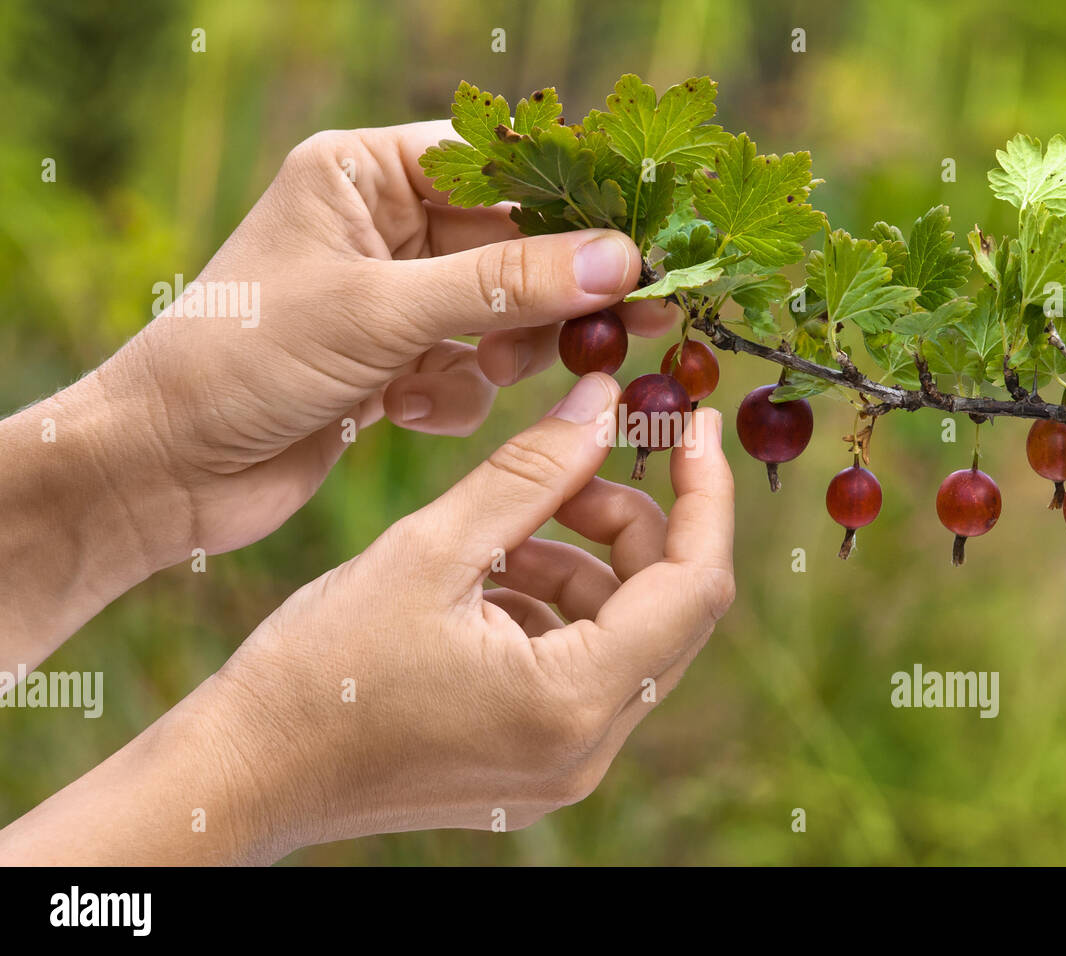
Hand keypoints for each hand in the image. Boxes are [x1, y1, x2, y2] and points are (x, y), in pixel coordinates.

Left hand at [0, 120, 672, 658]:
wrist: (165, 467)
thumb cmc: (245, 358)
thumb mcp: (381, 310)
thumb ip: (505, 284)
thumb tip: (620, 262)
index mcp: (363, 175)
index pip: (495, 166)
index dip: (573, 200)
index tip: (644, 232)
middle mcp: (383, 228)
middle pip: (511, 244)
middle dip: (553, 290)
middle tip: (636, 315)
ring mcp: (392, 299)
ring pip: (500, 313)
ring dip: (498, 351)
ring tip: (473, 370)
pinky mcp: (395, 364)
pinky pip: (469, 369)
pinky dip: (454, 394)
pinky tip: (404, 409)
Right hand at [0, 376, 734, 862]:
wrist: (245, 772)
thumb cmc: (319, 667)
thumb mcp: (430, 549)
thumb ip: (532, 472)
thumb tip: (605, 402)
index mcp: (570, 701)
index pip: (696, 585)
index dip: (706, 496)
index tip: (695, 426)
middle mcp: (586, 748)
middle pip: (668, 610)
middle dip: (633, 523)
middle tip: (568, 467)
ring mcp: (565, 765)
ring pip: (627, 635)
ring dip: (587, 562)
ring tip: (505, 529)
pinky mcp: (538, 763)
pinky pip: (586, 667)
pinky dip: (559, 607)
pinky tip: (494, 578)